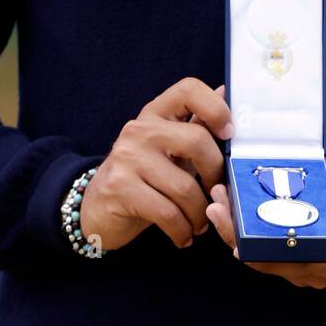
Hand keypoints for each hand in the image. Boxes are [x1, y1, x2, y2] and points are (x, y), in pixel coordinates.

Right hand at [80, 79, 231, 251]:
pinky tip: (182, 236)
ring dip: (199, 214)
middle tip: (216, 195)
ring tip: (199, 224)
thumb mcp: (170, 149)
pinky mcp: (119, 187)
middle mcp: (139, 129)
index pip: (189, 90)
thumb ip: (196, 125)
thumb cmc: (144, 177)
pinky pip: (167, 212)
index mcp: (156, 113)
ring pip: (184, 187)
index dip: (216, 108)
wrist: (97, 209)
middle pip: (196, 141)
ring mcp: (127, 157)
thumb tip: (226, 91)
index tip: (228, 134)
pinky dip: (182, 230)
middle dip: (215, 176)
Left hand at [204, 161, 325, 288]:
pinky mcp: (299, 256)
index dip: (248, 243)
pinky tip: (233, 208)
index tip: (227, 217)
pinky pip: (266, 249)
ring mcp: (306, 266)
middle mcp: (316, 270)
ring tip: (219, 200)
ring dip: (237, 230)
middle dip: (234, 232)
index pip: (279, 259)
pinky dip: (247, 231)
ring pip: (261, 256)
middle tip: (215, 203)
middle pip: (263, 260)